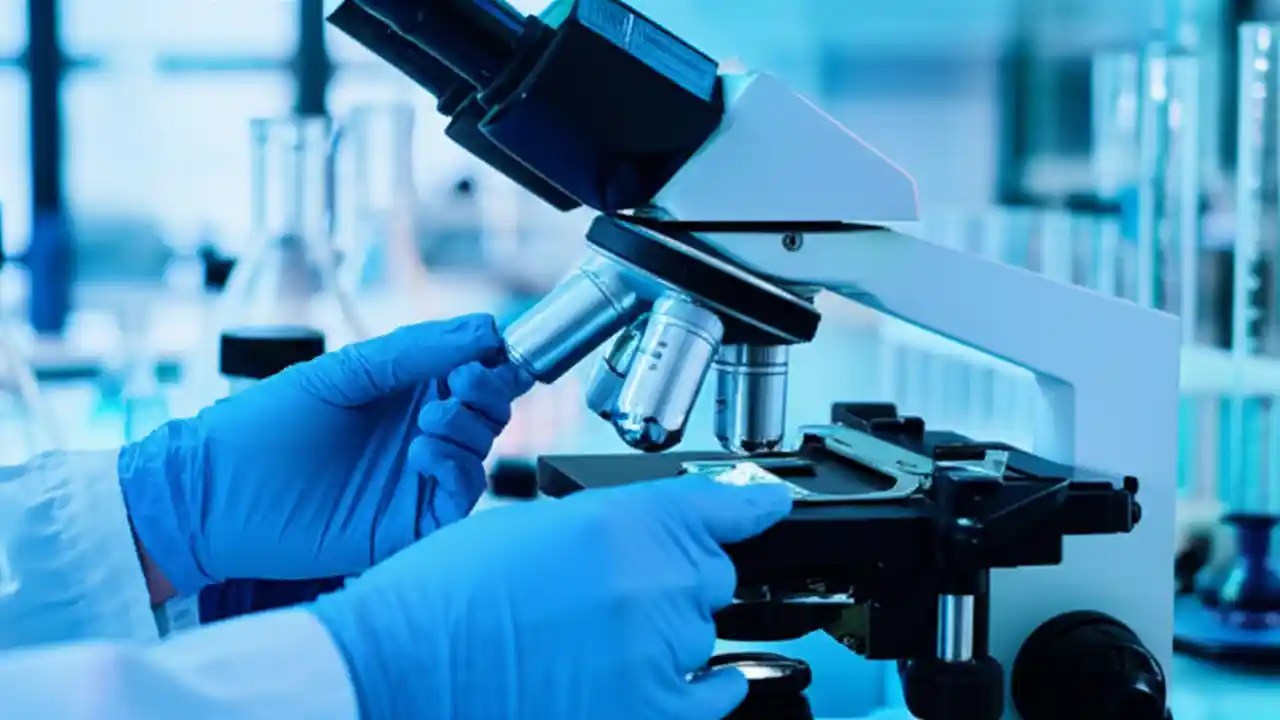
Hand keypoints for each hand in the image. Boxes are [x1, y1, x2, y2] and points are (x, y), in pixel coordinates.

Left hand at [119, 314, 532, 597]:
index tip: (496, 345)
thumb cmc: (263, 427)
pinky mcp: (412, 523)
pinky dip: (457, 469)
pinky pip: (462, 496)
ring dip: (468, 427)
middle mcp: (418, 432)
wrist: (212, 495)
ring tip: (428, 420)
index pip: (472, 371)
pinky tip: (422, 453)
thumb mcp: (343, 373)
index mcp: (404, 391)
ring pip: (481, 449)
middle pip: (487, 410)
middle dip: (487, 391)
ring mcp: (416, 479)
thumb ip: (414, 351)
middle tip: (462, 382)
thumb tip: (486, 329)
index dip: (493, 358)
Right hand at [310, 476, 793, 719]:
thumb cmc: (445, 598)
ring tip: (597, 645)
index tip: (770, 505)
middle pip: (711, 574)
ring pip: (704, 632)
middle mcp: (651, 583)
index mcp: (619, 522)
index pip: (719, 506)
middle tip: (611, 599)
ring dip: (670, 635)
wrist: (401, 670)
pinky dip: (701, 688)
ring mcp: (656, 653)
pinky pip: (714, 695)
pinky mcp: (649, 713)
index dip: (750, 505)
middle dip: (675, 580)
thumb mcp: (528, 525)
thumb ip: (609, 525)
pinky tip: (661, 680)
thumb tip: (654, 534)